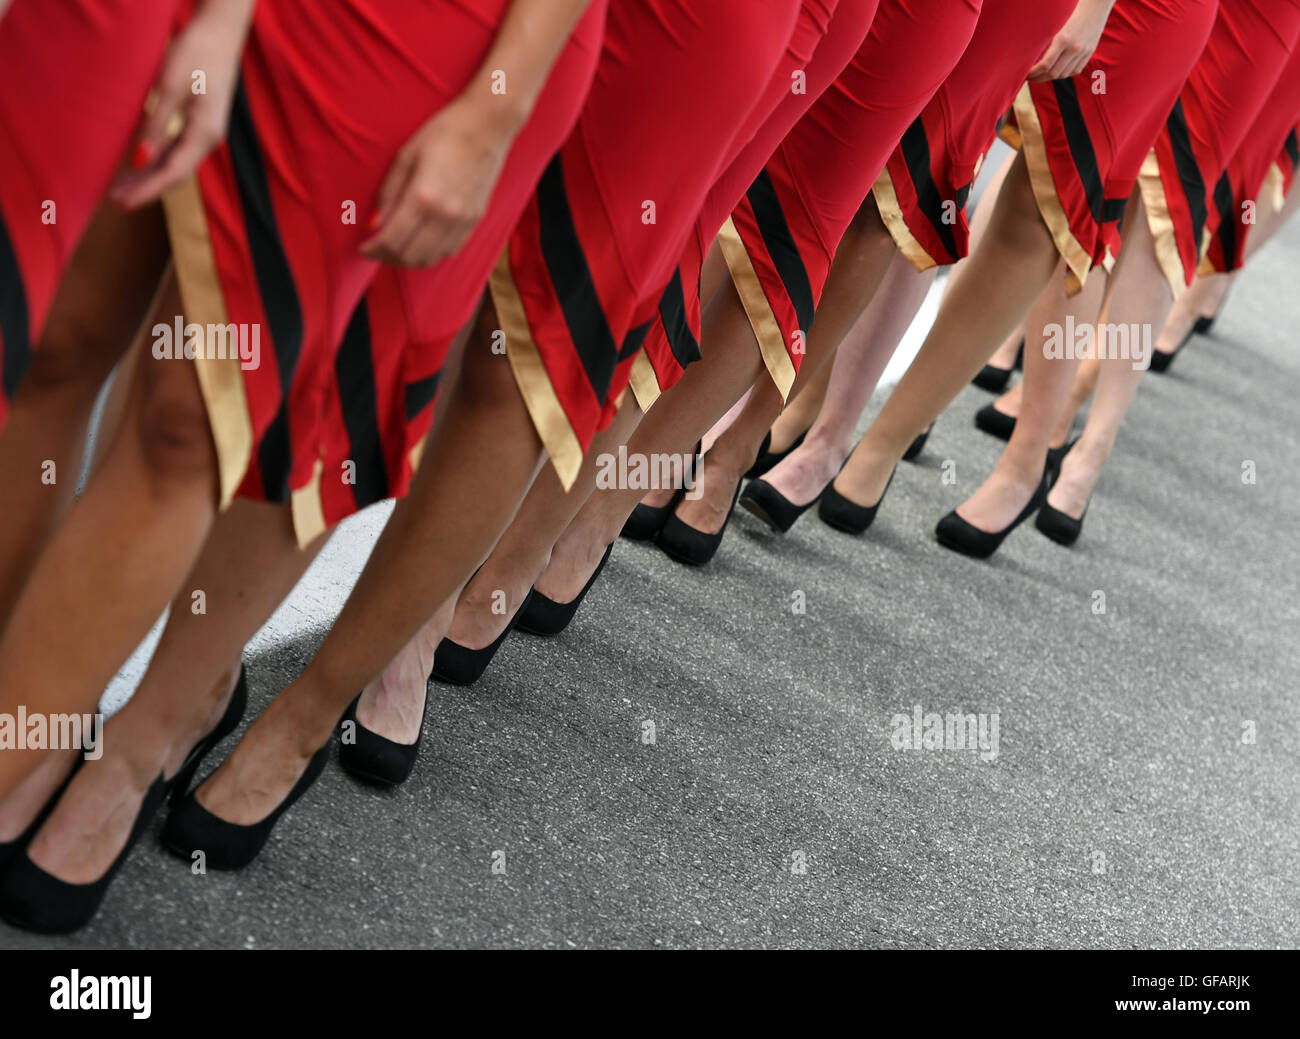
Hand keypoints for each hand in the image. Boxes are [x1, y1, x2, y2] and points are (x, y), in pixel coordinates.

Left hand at [108, 0, 252, 208]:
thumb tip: (140, 158)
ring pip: (174, 163)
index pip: (173, 173)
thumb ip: (156, 124)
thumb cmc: (196, 53)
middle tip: (115, 202)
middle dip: (145, 189)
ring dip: (149, 176)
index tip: (124, 203)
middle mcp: (208, 139)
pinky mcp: (199, 122)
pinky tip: (140, 163)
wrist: (220, 32)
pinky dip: (157, 160)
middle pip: (174, 173)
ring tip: (122, 187)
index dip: (147, 190)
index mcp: (204, 134)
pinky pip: (176, 149)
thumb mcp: (170, 86)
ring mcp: (205, 132)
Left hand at [361, 97, 514, 266]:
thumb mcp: (406, 157)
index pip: (391, 239)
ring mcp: (462, 222)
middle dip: (387, 258)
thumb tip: (376, 224)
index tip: (363, 248)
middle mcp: (444, 216)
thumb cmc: (444, 133)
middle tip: (376, 251)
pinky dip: (430, 255)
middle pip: (409, 256)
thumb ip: (389, 193)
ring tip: (396, 251)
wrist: (487, 127)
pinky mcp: (474, 221)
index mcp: (423, 198)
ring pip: (430, 259)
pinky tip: (420, 245)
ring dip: (409, 260)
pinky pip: (449, 251)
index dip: (373, 249)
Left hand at [1027, 0, 1113, 81]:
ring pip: (1064, 74)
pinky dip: (1065, 74)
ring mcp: (1083, 52)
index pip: (1045, 65)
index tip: (1026, 74)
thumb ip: (1045, 42)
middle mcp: (1074, 48)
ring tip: (1042, 75)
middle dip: (1039, 78)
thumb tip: (1029, 58)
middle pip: (1054, 73)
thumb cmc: (1070, 13)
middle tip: (1031, 77)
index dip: (1033, 73)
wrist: (1094, 6)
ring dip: (1051, 77)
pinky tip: (1057, 71)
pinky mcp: (1090, 53)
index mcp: (1062, 39)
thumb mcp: (1055, 26)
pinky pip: (1075, 71)